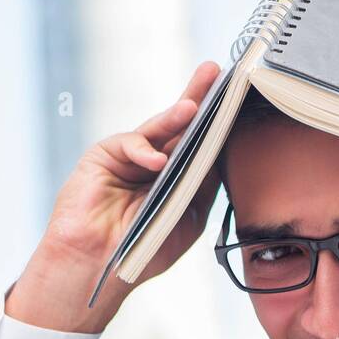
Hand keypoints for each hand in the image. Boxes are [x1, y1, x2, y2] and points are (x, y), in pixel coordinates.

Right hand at [6, 60, 222, 332]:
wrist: (101, 266)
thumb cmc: (147, 248)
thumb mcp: (188, 216)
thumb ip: (203, 184)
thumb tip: (221, 151)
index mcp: (176, 175)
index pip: (199, 141)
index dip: (216, 121)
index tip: (236, 99)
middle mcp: (155, 161)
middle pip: (180, 124)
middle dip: (198, 98)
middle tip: (215, 72)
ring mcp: (130, 156)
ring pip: (157, 128)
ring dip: (176, 115)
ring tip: (193, 107)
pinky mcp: (104, 156)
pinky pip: (130, 144)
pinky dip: (145, 152)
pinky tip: (157, 162)